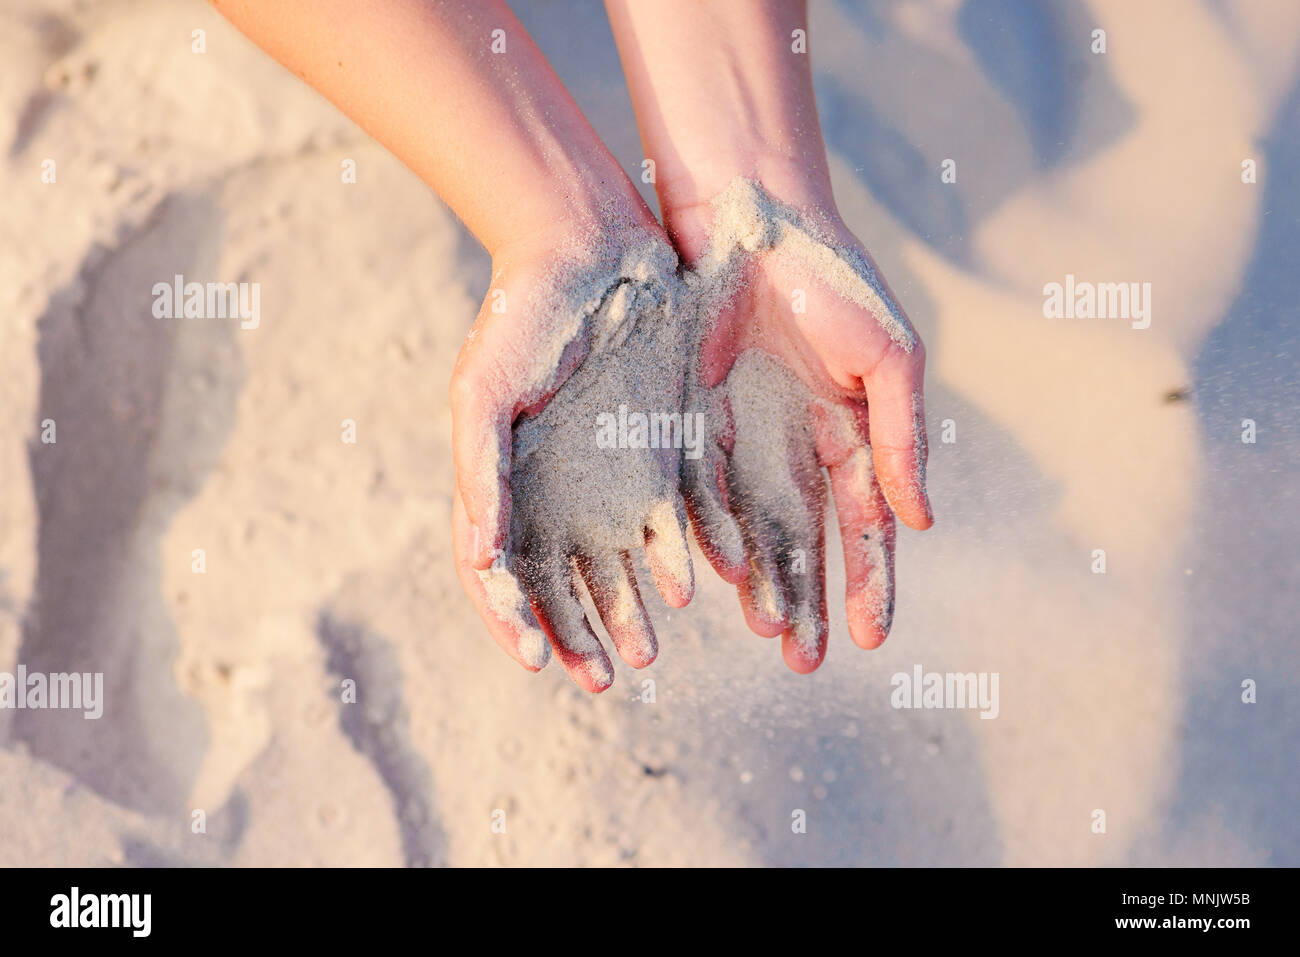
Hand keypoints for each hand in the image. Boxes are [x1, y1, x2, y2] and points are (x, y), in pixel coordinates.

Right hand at [450, 225, 695, 691]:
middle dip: (577, 635)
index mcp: (502, 483)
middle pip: (560, 582)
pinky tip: (693, 588)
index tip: (535, 660)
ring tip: (645, 655)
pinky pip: (672, 520)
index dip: (512, 621)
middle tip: (602, 679)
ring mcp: (608, 474)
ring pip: (616, 564)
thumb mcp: (485, 392)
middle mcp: (554, 490)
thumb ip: (481, 473)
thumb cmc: (522, 316)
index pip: (499, 572)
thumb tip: (482, 558)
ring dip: (627, 613)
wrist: (594, 248)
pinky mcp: (660, 452)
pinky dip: (678, 559)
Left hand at [676, 179, 932, 670]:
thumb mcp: (889, 357)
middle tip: (807, 663)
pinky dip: (713, 535)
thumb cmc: (832, 280)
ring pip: (754, 530)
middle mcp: (796, 448)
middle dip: (812, 602)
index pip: (866, 526)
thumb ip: (903, 438)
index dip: (871, 581)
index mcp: (851, 434)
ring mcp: (744, 440)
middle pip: (807, 543)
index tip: (872, 636)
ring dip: (764, 583)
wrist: (747, 216)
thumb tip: (922, 522)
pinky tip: (720, 576)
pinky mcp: (692, 423)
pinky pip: (702, 493)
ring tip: (770, 633)